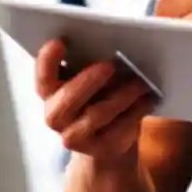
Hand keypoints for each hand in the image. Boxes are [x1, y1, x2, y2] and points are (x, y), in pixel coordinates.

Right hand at [34, 39, 156, 161]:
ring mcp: (75, 137)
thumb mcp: (89, 78)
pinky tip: (148, 99)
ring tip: (140, 82)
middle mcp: (56, 116)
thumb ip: (90, 62)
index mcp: (50, 92)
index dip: (47, 60)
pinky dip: (135, 111)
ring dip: (121, 95)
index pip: (43, 77)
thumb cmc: (97, 95)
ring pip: (97, 114)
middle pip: (67, 98)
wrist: (106, 141)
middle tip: (109, 65)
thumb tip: (109, 44)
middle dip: (88, 81)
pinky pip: (119, 129)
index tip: (59, 42)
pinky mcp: (100, 149)